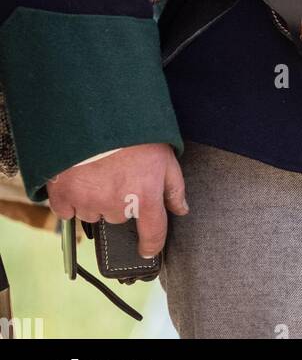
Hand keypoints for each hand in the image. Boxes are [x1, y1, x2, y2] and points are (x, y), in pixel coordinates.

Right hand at [46, 142, 187, 258]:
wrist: (93, 110)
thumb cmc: (134, 131)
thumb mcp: (165, 154)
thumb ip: (174, 186)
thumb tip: (181, 210)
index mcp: (146, 196)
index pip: (152, 234)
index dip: (151, 245)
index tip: (147, 249)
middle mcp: (118, 206)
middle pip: (119, 217)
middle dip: (120, 201)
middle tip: (119, 174)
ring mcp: (89, 202)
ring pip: (94, 213)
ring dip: (95, 199)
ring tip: (98, 170)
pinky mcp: (64, 195)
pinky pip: (67, 209)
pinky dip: (70, 198)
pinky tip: (77, 178)